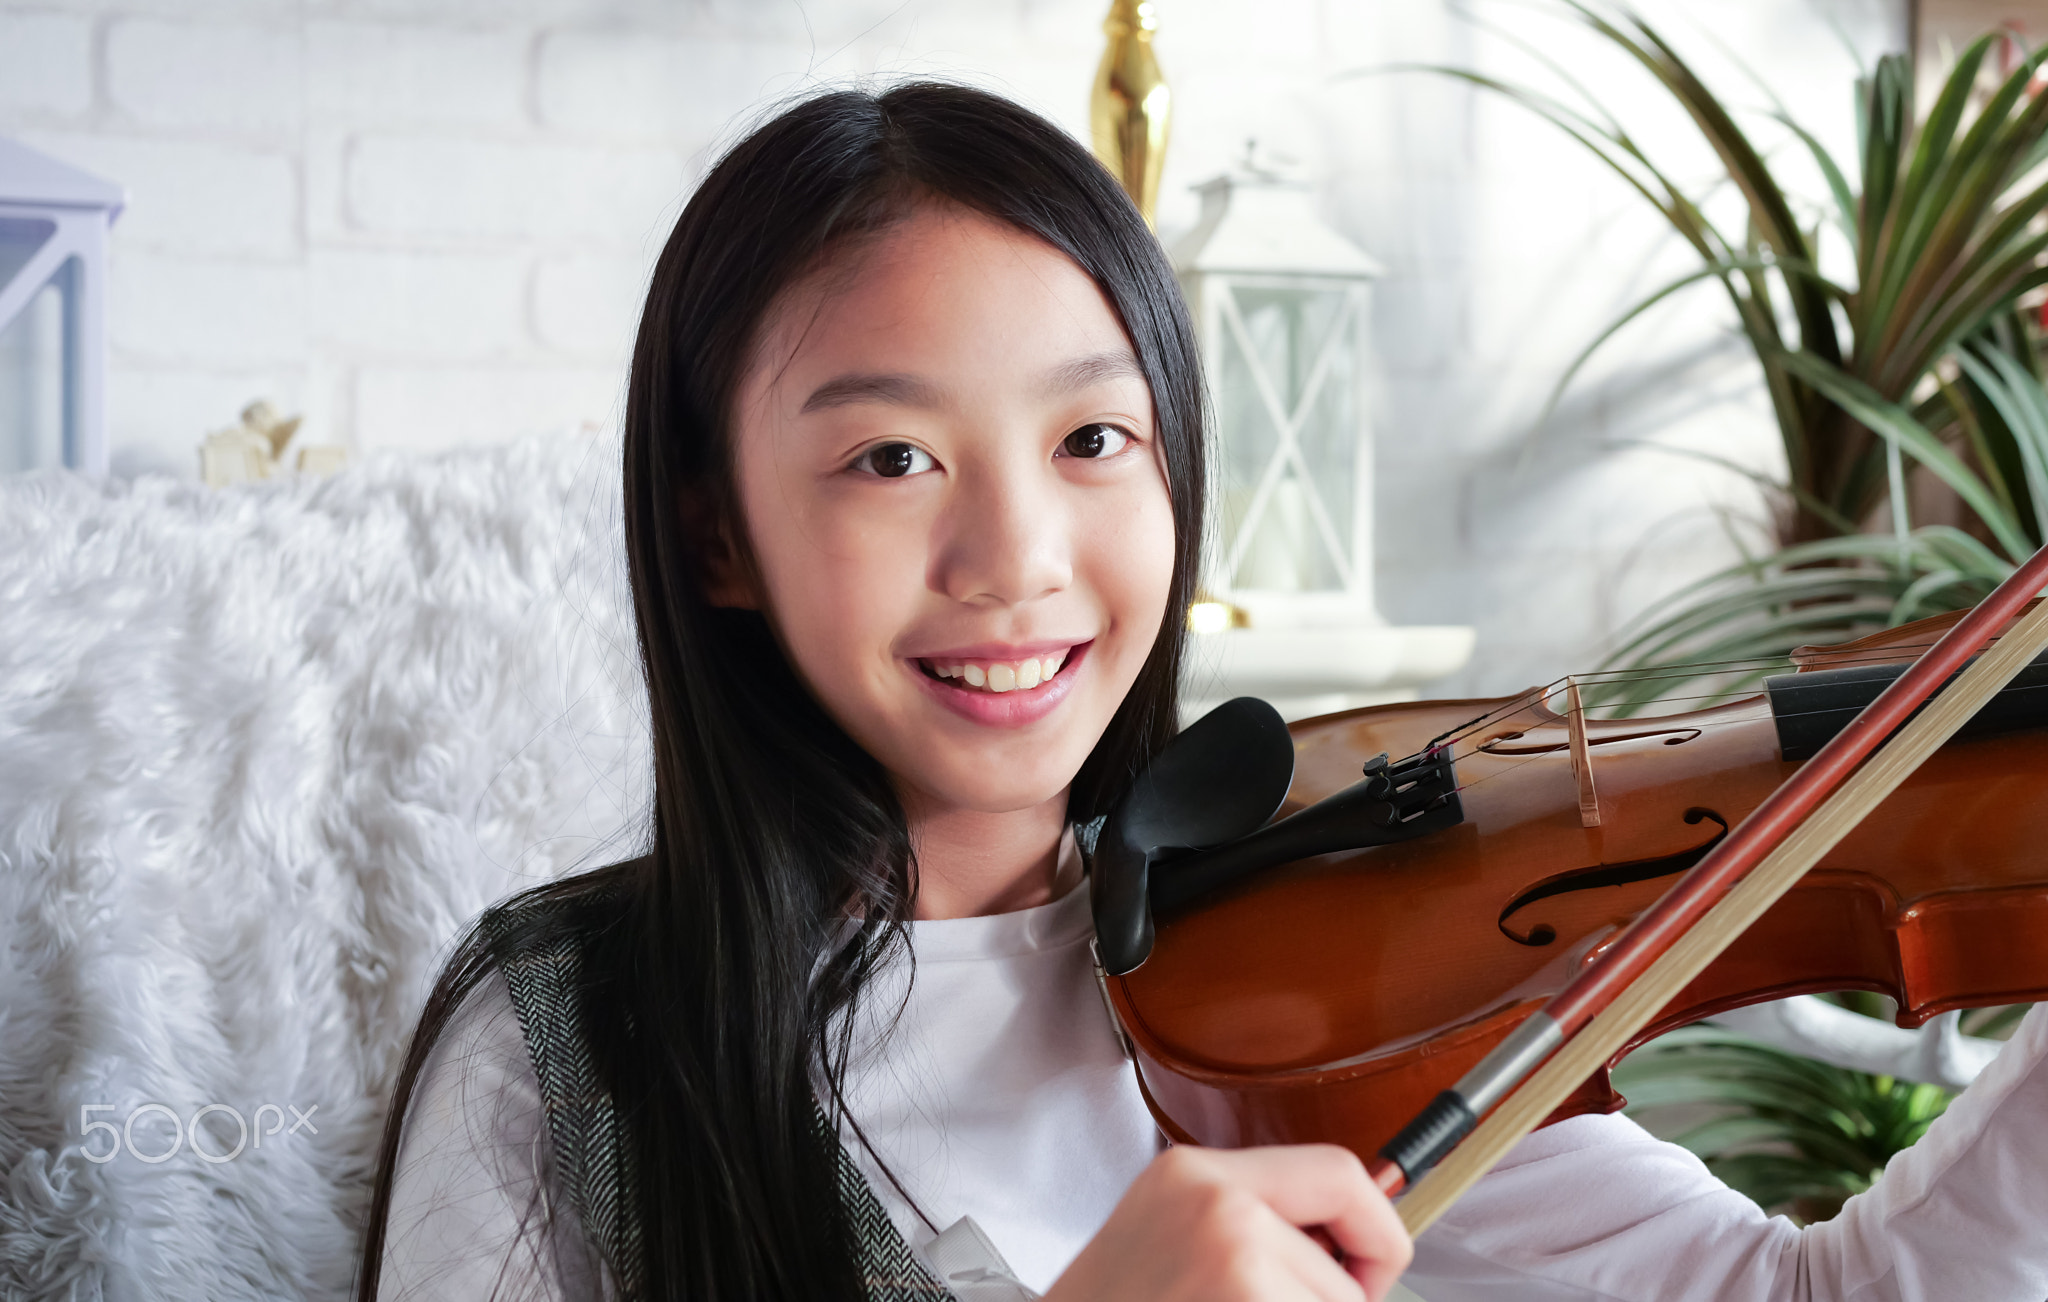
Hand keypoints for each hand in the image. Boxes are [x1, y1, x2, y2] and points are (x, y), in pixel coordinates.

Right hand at [1043, 1144, 1411, 1301]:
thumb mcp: (1169, 1237)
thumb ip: (1250, 1223)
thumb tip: (1353, 1245)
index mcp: (1195, 1174)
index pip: (1340, 1172)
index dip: (1374, 1228)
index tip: (1370, 1267)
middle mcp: (1219, 1204)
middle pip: (1351, 1256)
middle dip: (1339, 1301)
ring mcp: (1234, 1261)